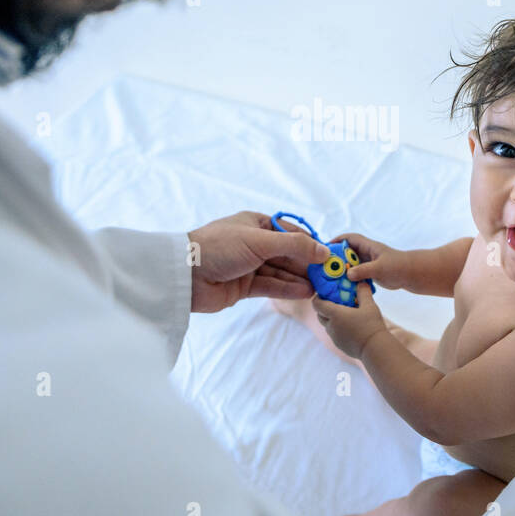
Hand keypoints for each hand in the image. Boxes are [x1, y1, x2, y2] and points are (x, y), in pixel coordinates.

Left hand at [187, 211, 329, 313]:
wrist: (185, 274)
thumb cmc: (219, 247)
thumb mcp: (260, 241)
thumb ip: (294, 246)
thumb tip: (324, 251)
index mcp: (255, 223)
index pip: (290, 232)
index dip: (309, 243)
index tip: (329, 254)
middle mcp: (254, 243)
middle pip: (287, 253)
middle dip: (307, 263)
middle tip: (329, 274)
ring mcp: (249, 265)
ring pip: (280, 271)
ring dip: (300, 278)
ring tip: (321, 286)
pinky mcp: (244, 286)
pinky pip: (271, 286)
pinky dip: (287, 289)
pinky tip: (305, 292)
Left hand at [310, 282, 387, 360]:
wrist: (375, 349)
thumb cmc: (371, 325)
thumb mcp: (370, 305)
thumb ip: (363, 292)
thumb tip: (361, 282)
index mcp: (335, 314)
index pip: (317, 304)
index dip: (318, 298)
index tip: (325, 293)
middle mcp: (331, 326)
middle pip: (320, 315)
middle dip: (324, 308)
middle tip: (335, 302)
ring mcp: (334, 337)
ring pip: (327, 325)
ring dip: (331, 319)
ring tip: (344, 314)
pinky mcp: (339, 345)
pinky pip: (334, 334)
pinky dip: (338, 328)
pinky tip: (350, 326)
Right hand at [329, 232, 410, 289]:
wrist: (412, 274)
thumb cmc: (398, 267)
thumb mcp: (380, 268)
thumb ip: (364, 270)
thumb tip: (348, 274)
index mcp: (369, 246)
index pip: (350, 238)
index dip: (337, 240)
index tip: (325, 247)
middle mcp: (367, 253)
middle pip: (347, 252)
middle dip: (336, 257)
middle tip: (324, 265)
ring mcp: (368, 263)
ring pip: (350, 264)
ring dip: (342, 269)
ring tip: (329, 277)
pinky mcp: (370, 273)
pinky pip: (356, 273)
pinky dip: (349, 278)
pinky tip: (342, 285)